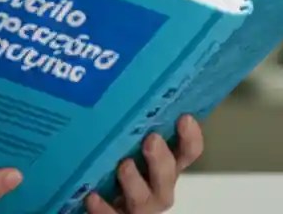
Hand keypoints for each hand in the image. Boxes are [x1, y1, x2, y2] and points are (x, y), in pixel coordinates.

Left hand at [85, 115, 203, 213]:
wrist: (99, 200)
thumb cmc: (112, 165)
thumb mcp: (126, 143)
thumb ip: (129, 125)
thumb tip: (119, 82)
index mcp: (164, 166)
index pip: (187, 152)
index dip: (190, 138)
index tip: (185, 118)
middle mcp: (156, 188)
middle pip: (168, 177)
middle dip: (162, 159)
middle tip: (152, 139)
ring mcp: (137, 207)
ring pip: (143, 200)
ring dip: (135, 182)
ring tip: (124, 166)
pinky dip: (104, 208)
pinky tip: (91, 195)